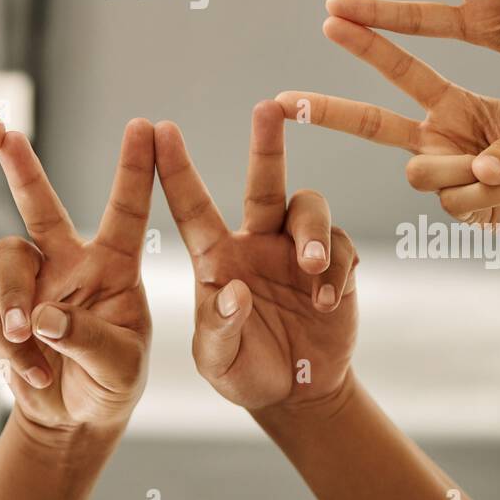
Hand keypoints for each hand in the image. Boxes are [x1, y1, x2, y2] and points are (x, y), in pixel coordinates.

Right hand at [0, 120, 155, 431]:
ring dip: (12, 297)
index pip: (127, 211)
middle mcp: (71, 265)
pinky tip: (34, 375)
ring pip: (7, 259)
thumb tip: (42, 317)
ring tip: (27, 337)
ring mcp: (33, 287)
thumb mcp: (120, 367)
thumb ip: (87, 339)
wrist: (75, 421)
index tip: (144, 126)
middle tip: (8, 137)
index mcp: (115, 267)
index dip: (135, 168)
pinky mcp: (4, 313)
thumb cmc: (113, 383)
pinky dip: (10, 348)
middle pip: (41, 208)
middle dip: (24, 172)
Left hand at [155, 101, 357, 412]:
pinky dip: (336, 268)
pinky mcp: (334, 263)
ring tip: (311, 271)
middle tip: (270, 106)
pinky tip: (328, 301)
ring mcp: (296, 249)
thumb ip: (219, 329)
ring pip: (307, 207)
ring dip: (311, 233)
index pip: (191, 206)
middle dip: (266, 142)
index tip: (159, 128)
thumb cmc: (244, 372)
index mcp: (217, 258)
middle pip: (263, 181)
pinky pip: (340, 246)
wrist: (299, 393)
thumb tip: (234, 292)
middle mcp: (256, 241)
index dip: (174, 168)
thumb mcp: (218, 361)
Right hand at [278, 17, 499, 248]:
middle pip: (370, 124)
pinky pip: (456, 202)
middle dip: (328, 109)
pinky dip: (493, 196)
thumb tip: (479, 168)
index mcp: (450, 103)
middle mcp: (434, 137)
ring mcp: (441, 175)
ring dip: (464, 171)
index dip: (369, 45)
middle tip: (284, 99)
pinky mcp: (455, 209)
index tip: (332, 19)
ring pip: (419, 173)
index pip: (402, 71)